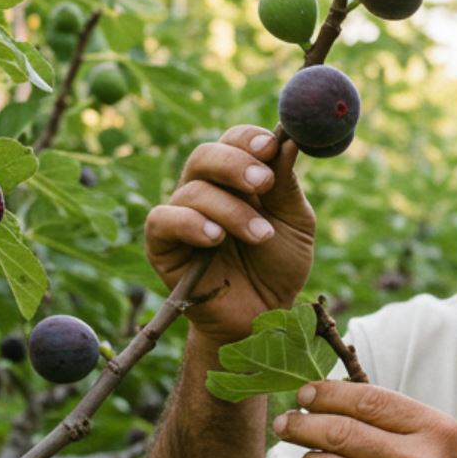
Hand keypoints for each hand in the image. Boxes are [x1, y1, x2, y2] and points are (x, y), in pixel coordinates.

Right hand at [144, 124, 314, 344]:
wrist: (263, 319)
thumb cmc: (279, 268)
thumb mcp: (295, 223)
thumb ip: (287, 185)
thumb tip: (289, 140)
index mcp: (239, 179)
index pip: (234, 141)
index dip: (249, 138)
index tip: (272, 145)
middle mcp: (207, 191)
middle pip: (205, 154)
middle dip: (235, 164)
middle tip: (263, 182)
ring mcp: (182, 216)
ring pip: (192, 189)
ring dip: (230, 210)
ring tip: (260, 235)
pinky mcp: (162, 246)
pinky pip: (162, 220)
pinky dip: (190, 223)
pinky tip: (215, 238)